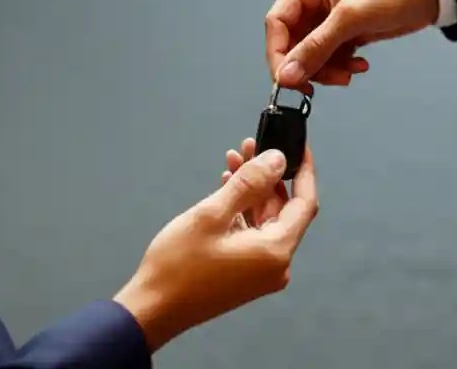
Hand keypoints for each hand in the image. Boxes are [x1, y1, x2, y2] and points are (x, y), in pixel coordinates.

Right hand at [113, 145, 317, 351]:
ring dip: (252, 189)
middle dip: (267, 175)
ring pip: (265, 218)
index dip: (304, 171)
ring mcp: (261, 271)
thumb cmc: (177, 267)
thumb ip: (249, 183)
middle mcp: (276, 264)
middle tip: (251, 146)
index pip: (305, 202)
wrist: (151, 310)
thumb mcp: (212, 214)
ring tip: (235, 159)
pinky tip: (227, 186)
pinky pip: (253, 233)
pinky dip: (243, 209)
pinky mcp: (245, 273)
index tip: (300, 147)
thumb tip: (278, 160)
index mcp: (276, 251)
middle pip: (283, 209)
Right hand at [266, 0, 438, 91]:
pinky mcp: (346, 31)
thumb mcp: (351, 18)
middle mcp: (314, 1)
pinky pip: (331, 56)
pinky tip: (360, 65)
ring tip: (349, 73)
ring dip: (327, 69)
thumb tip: (287, 74)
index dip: (278, 54)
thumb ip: (317, 47)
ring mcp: (330, 18)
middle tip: (317, 85)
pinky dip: (341, 66)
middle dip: (307, 65)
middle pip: (293, 43)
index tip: (286, 80)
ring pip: (312, 54)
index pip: (277, 23)